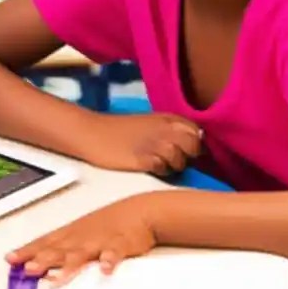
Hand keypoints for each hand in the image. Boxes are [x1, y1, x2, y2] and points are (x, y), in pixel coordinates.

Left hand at [6, 195, 156, 284]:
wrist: (138, 211)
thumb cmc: (105, 224)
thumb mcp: (79, 233)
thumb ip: (59, 248)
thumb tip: (35, 261)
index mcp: (69, 234)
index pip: (43, 243)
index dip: (27, 251)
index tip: (10, 259)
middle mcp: (80, 237)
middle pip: (58, 250)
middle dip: (43, 259)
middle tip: (28, 269)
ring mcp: (100, 240)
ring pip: (82, 254)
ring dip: (69, 264)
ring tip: (58, 277)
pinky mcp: (120, 244)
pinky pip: (115, 253)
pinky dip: (110, 260)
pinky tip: (105, 269)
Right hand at [83, 112, 200, 175]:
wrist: (91, 133)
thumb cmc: (120, 130)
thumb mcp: (150, 123)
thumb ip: (172, 130)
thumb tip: (196, 142)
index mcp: (166, 118)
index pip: (196, 131)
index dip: (194, 142)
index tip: (184, 148)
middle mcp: (163, 129)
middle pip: (193, 145)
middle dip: (188, 155)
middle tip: (173, 159)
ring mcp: (153, 144)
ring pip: (180, 159)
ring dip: (172, 165)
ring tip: (157, 163)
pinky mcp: (142, 159)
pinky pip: (162, 168)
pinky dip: (158, 170)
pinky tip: (146, 166)